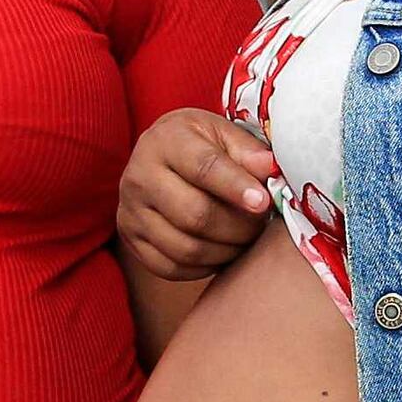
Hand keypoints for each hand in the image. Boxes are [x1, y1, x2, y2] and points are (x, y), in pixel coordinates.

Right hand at [118, 108, 275, 285]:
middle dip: (238, 226)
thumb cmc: (200, 144)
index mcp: (165, 141)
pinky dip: (205, 267)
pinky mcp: (131, 239)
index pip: (203, 168)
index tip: (263, 202)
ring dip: (226, 250)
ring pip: (186, 248)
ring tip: (244, 238)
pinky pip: (171, 268)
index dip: (236, 188)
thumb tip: (270, 169)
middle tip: (260, 223)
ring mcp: (131, 211)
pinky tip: (221, 250)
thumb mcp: (223, 133)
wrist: (160, 156)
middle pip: (195, 215)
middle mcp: (140, 176)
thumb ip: (248, 151)